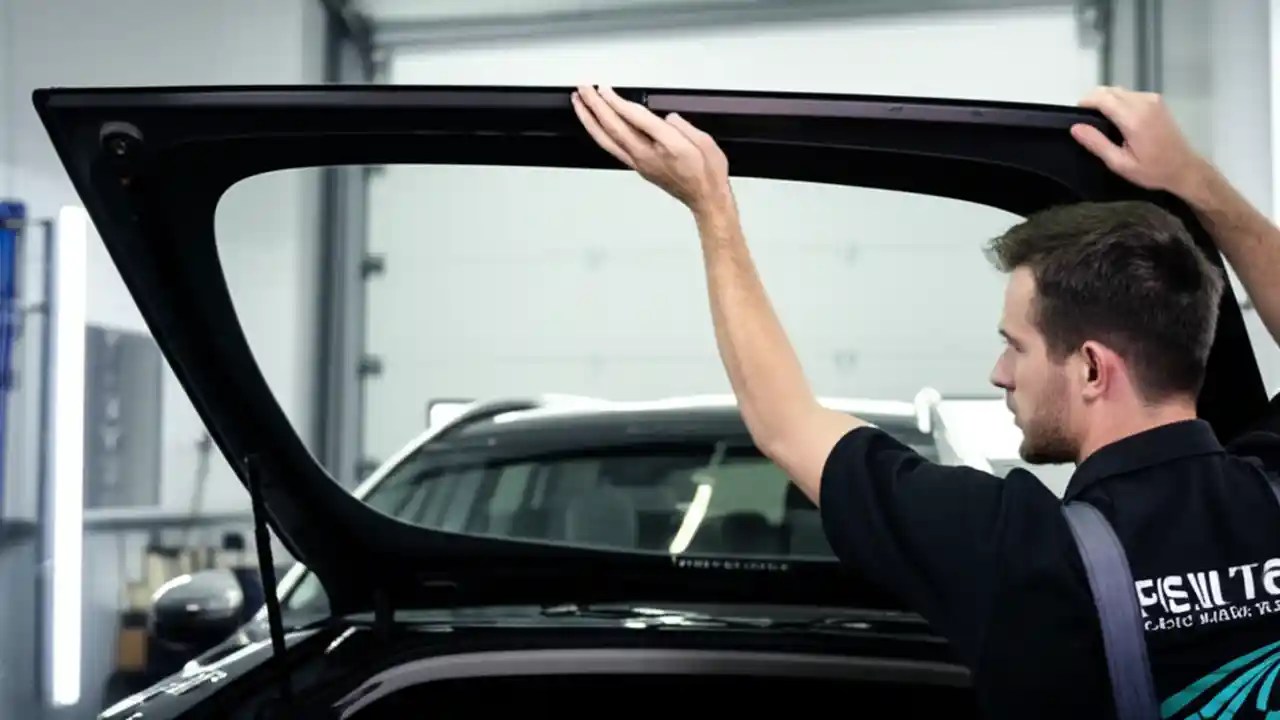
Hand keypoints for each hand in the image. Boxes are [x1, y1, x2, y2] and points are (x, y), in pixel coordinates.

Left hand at [572, 84, 731, 215]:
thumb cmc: (706, 173)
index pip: (633, 118)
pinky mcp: (637, 166)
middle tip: (583, 89)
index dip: (616, 102)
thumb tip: (667, 118)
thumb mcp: (703, 142)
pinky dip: (598, 133)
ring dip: (590, 120)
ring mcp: (638, 162)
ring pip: (606, 139)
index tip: (604, 89)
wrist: (705, 198)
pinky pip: (611, 147)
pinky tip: (594, 125)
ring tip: (579, 104)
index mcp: (664, 146)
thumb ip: (682, 125)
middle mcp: (646, 156)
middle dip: (595, 106)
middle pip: (613, 127)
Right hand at [1071, 86, 1207, 197]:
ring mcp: (1152, 99)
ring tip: (1101, 121)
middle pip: (1110, 90)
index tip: (1075, 115)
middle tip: (1086, 121)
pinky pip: (1130, 94)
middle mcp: (1144, 103)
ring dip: (1106, 100)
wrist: (1185, 167)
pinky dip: (1119, 101)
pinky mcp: (1157, 101)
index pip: (1102, 98)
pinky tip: (1118, 119)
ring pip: (1119, 91)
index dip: (1085, 103)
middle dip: (1094, 100)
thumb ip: (1097, 143)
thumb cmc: (1153, 170)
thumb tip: (1075, 127)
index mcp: (1134, 119)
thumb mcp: (1120, 164)